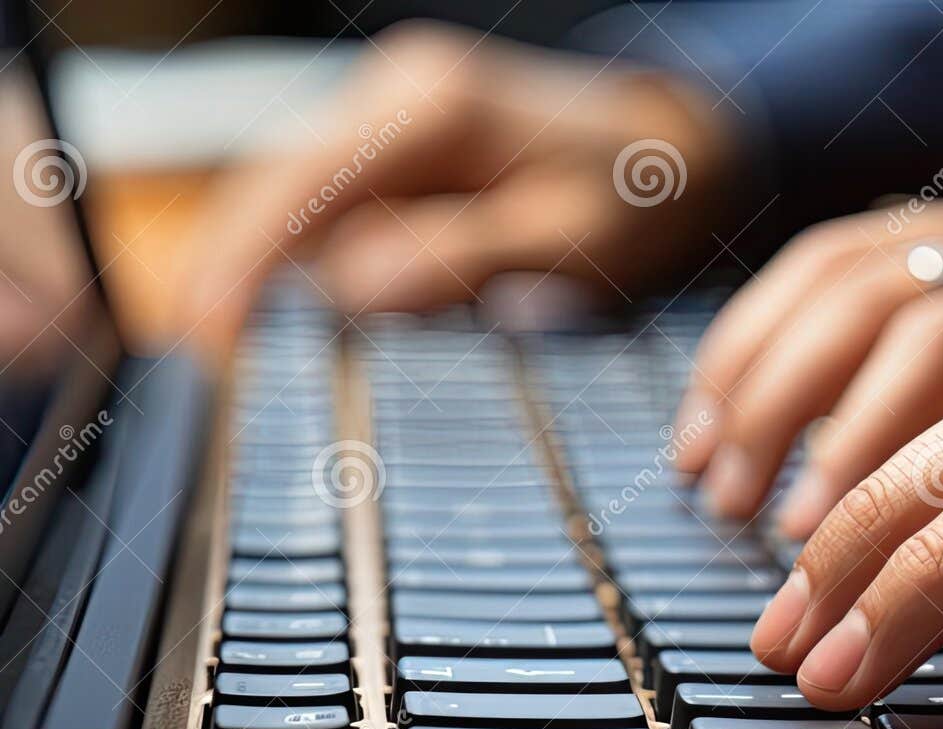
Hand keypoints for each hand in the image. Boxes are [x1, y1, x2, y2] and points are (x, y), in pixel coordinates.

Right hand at [174, 21, 737, 355]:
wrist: (672, 145)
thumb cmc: (630, 194)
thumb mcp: (561, 238)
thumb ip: (457, 258)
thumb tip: (353, 291)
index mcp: (431, 107)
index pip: (303, 182)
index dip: (245, 258)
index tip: (212, 330)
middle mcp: (397, 94)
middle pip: (278, 181)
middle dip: (234, 264)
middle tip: (206, 355)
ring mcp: (394, 111)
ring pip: (298, 192)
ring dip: (263, 263)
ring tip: (233, 344)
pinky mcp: (400, 141)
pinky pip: (335, 201)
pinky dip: (307, 254)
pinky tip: (292, 310)